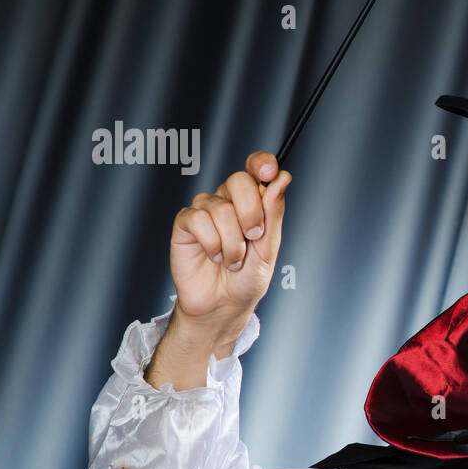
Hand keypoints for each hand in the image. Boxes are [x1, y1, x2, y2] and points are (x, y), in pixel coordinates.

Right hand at [169, 152, 290, 339]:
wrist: (224, 305)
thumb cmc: (247, 279)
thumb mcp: (269, 247)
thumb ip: (274, 212)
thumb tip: (281, 179)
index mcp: (252, 202)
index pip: (255, 168)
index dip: (261, 163)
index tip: (269, 171)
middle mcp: (228, 201)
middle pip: (239, 181)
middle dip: (251, 212)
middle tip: (253, 236)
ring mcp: (206, 210)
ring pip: (221, 208)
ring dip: (232, 242)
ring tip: (232, 260)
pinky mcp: (186, 223)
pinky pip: (199, 219)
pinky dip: (212, 243)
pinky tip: (214, 256)